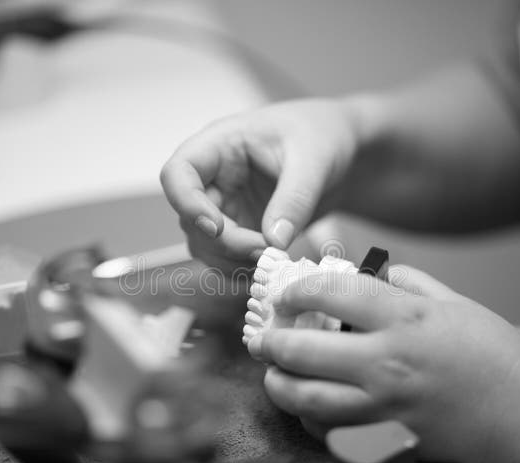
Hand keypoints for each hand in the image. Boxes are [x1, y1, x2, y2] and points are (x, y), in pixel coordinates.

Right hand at [160, 99, 358, 270]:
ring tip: (274, 261)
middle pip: (190, 219)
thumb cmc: (322, 135)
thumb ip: (294, 198)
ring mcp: (225, 207)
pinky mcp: (241, 230)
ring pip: (204, 246)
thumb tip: (274, 241)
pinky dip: (244, 269)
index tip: (216, 226)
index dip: (186, 203)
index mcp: (220, 145)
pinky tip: (273, 268)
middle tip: (266, 252)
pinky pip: (227, 258)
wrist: (342, 152)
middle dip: (225, 243)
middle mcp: (214, 178)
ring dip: (232, 261)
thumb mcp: (314, 159)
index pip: (177, 173)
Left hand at [248, 265, 519, 462]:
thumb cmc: (498, 358)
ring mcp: (383, 405)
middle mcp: (386, 362)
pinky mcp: (386, 438)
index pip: (330, 292)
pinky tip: (307, 403)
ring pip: (305, 398)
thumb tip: (377, 271)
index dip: (296, 289)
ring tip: (272, 373)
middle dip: (270, 340)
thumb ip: (410, 282)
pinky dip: (308, 417)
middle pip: (302, 350)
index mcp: (405, 318)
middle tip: (262, 336)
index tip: (287, 293)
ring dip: (278, 384)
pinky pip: (329, 431)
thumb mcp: (456, 302)